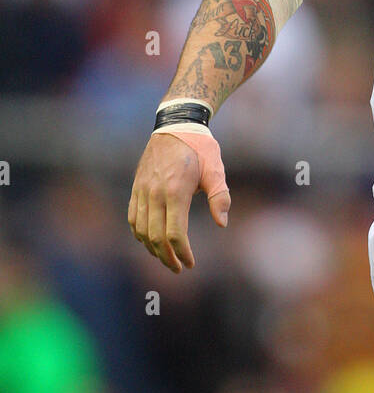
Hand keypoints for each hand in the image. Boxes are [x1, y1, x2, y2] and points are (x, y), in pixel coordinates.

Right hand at [127, 131, 229, 272]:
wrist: (175, 124)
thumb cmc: (200, 147)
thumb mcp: (216, 169)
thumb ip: (220, 197)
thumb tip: (221, 223)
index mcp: (176, 190)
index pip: (174, 233)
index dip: (182, 252)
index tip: (191, 263)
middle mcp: (154, 193)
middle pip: (155, 237)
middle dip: (167, 257)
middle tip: (179, 268)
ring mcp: (142, 191)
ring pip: (141, 231)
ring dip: (152, 250)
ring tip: (167, 259)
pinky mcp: (136, 188)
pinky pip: (133, 218)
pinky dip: (139, 235)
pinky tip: (150, 242)